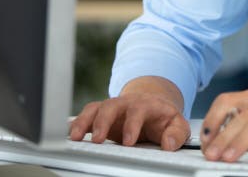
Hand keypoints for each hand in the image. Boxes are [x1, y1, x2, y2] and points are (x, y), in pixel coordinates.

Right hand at [69, 79, 189, 149]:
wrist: (153, 104)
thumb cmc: (163, 117)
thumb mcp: (177, 124)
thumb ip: (176, 134)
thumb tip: (168, 144)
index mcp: (146, 104)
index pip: (138, 111)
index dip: (132, 125)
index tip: (129, 142)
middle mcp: (126, 104)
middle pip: (111, 106)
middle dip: (103, 122)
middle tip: (99, 140)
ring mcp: (111, 108)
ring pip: (94, 109)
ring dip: (84, 122)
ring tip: (76, 138)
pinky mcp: (100, 116)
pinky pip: (85, 116)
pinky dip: (76, 124)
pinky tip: (70, 136)